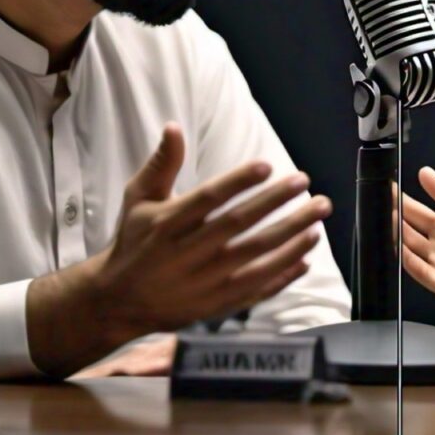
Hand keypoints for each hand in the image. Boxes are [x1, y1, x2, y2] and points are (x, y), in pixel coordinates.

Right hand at [28, 123, 330, 375]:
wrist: (118, 300)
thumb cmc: (134, 240)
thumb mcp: (138, 199)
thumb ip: (161, 164)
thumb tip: (174, 126)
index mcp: (166, 225)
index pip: (207, 199)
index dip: (238, 182)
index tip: (267, 165)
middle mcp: (185, 255)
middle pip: (238, 227)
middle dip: (276, 203)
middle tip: (305, 182)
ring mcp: (202, 284)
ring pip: (254, 260)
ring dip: (290, 239)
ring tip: (316, 220)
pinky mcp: (214, 307)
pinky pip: (254, 291)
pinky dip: (282, 277)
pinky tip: (305, 259)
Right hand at [399, 166, 434, 308]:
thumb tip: (426, 174)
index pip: (417, 214)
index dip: (401, 202)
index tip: (387, 189)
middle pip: (410, 233)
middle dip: (394, 219)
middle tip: (379, 204)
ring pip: (412, 253)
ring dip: (399, 239)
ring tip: (388, 222)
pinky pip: (426, 276)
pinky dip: (412, 264)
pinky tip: (403, 251)